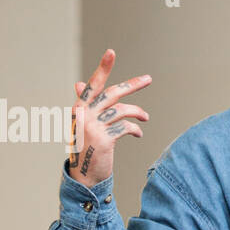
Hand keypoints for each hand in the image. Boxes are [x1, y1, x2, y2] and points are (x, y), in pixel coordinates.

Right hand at [68, 48, 151, 186]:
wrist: (84, 176)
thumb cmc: (87, 147)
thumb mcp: (85, 124)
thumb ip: (87, 104)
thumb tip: (80, 83)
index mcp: (79, 108)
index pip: (93, 84)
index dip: (103, 68)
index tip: (111, 52)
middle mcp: (84, 114)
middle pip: (112, 94)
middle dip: (132, 85)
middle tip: (149, 79)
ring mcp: (93, 126)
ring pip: (122, 110)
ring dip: (138, 113)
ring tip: (145, 117)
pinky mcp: (103, 139)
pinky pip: (125, 127)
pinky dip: (134, 129)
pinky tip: (138, 132)